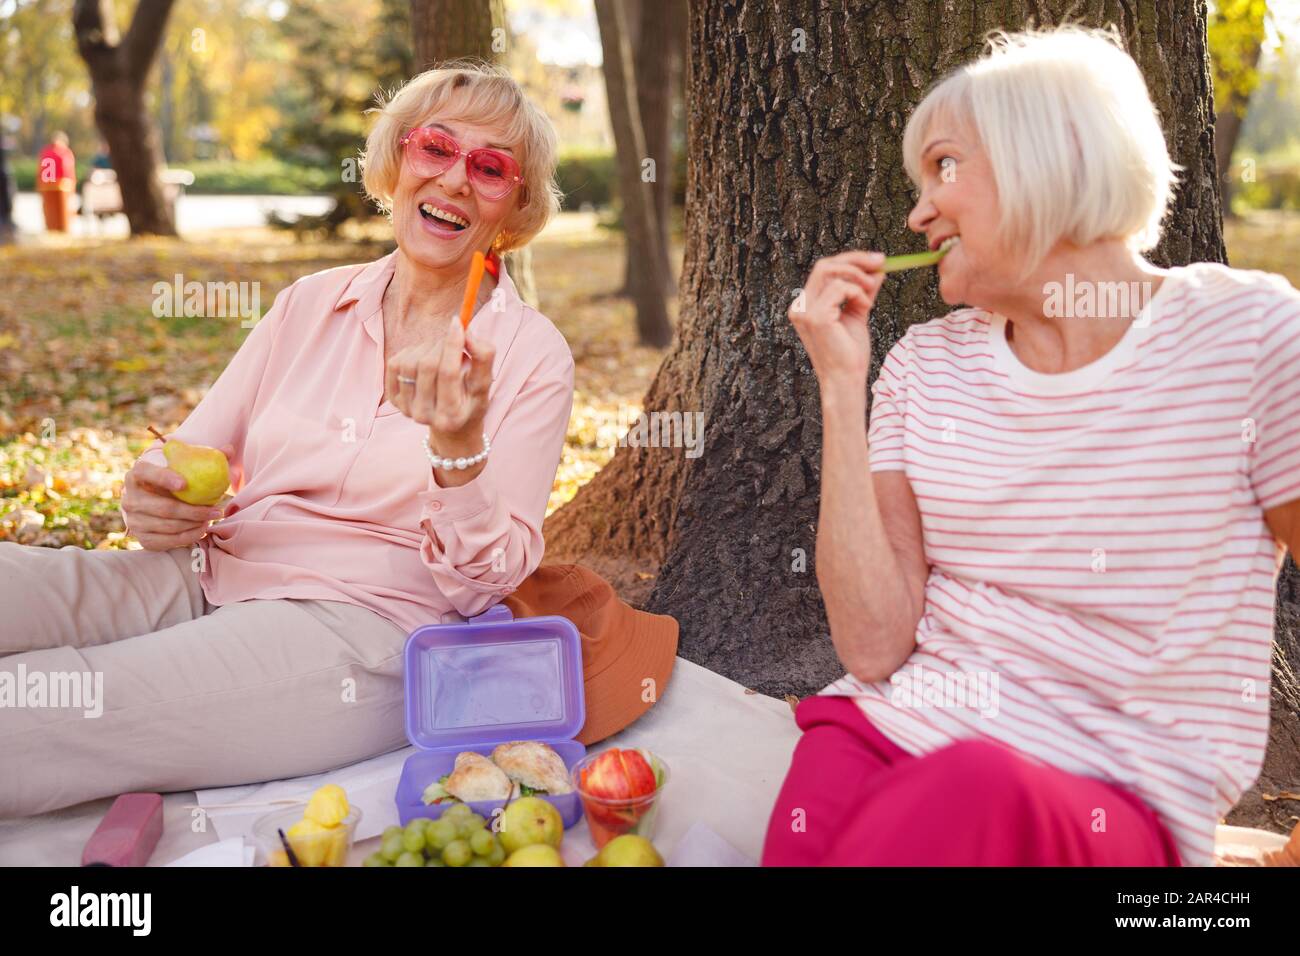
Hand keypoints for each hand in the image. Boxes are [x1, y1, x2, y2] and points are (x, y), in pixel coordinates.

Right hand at [122, 444, 232, 550]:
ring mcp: (133, 520)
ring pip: (168, 525)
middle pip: (163, 507)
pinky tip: (202, 530)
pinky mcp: (142, 538)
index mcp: (137, 474)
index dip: (163, 478)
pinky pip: (168, 540)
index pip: (146, 473)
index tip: (185, 484)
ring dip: (194, 524)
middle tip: (216, 510)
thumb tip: (229, 449)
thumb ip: (207, 457)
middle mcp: (130, 498)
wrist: (156, 504)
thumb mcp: (186, 467)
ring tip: (211, 519)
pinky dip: (188, 536)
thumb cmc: (175, 481)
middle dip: (193, 511)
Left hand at [385, 314, 494, 460]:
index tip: (458, 323)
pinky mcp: (393, 399)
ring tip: (440, 353)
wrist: (451, 424)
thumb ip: (484, 357)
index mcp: (451, 415)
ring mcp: (406, 409)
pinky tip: (424, 359)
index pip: (448, 373)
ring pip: (410, 362)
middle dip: (442, 345)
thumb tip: (465, 331)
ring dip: (427, 348)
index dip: (453, 344)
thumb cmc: (471, 400)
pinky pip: (396, 363)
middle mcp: (425, 415)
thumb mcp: (484, 383)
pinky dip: (412, 353)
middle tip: (453, 340)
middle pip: (428, 365)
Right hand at [788, 250, 885, 386]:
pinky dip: (858, 293)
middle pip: (824, 265)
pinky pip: (840, 288)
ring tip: (872, 292)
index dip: (850, 260)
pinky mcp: (815, 317)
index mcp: (806, 305)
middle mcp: (800, 306)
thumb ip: (863, 292)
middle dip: (855, 260)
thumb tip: (877, 271)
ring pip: (831, 272)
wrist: (846, 380)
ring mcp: (805, 311)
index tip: (876, 260)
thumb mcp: (858, 314)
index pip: (824, 270)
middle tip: (881, 261)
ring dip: (858, 276)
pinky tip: (866, 307)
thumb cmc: (850, 354)